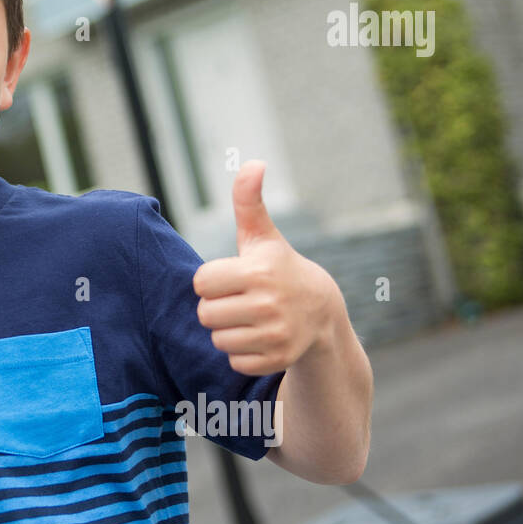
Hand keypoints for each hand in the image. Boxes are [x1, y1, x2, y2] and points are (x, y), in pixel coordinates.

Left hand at [192, 161, 338, 375]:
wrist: (321, 312)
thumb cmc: (279, 268)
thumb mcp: (263, 236)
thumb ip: (249, 201)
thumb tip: (253, 162)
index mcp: (257, 272)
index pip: (201, 283)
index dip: (212, 280)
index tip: (231, 277)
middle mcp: (268, 304)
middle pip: (205, 314)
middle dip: (217, 307)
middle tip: (239, 300)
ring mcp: (275, 334)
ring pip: (218, 339)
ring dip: (228, 331)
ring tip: (250, 318)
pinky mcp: (277, 360)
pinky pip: (234, 360)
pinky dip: (242, 352)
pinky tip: (259, 337)